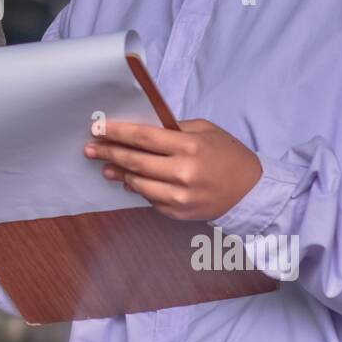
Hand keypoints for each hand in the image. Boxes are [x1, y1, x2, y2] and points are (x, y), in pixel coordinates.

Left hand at [84, 118, 261, 221]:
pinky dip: (138, 189)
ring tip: (105, 166)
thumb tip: (138, 131)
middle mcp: (183, 172)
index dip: (117, 132)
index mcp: (190, 146)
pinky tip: (128, 181)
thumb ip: (172, 129)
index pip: (144, 137)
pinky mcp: (179, 213)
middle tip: (90, 149)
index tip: (97, 129)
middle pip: (135, 161)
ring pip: (138, 183)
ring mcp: (180, 196)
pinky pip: (150, 199)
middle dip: (108, 153)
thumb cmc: (226, 154)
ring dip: (118, 174)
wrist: (251, 190)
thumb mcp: (204, 130)